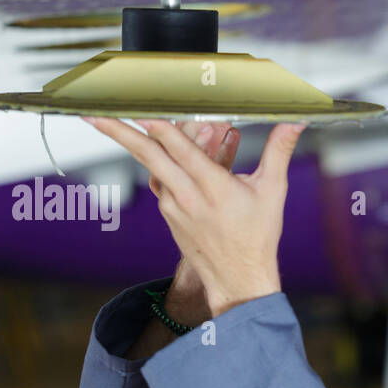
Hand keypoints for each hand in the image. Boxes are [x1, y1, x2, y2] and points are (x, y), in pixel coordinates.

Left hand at [84, 116, 306, 316]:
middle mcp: (187, 196)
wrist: (238, 278)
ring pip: (153, 165)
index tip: (139, 108)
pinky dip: (164, 162)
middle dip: (118, 131)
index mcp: (214, 188)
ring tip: (150, 119)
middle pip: (148, 155)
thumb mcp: (272, 191)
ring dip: (148, 141)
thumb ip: (279, 151)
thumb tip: (294, 123)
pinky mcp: (168, 214)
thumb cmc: (257, 236)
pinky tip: (175, 151)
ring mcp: (173, 206)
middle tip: (93, 113)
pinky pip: (160, 180)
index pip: (180, 149)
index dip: (159, 126)